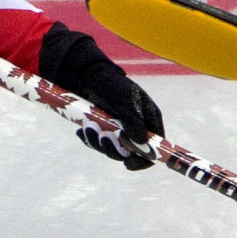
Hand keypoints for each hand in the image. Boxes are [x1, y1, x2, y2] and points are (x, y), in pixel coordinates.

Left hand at [38, 23, 164, 169]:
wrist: (86, 73)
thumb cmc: (111, 83)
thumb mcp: (125, 100)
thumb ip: (133, 121)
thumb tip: (141, 143)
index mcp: (149, 119)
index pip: (155, 146)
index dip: (145, 159)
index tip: (129, 164)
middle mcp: (135, 127)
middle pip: (130, 152)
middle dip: (114, 149)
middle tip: (102, 137)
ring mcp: (118, 128)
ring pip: (111, 148)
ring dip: (99, 142)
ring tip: (88, 127)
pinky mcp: (102, 128)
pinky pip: (97, 142)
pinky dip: (89, 139)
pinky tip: (81, 130)